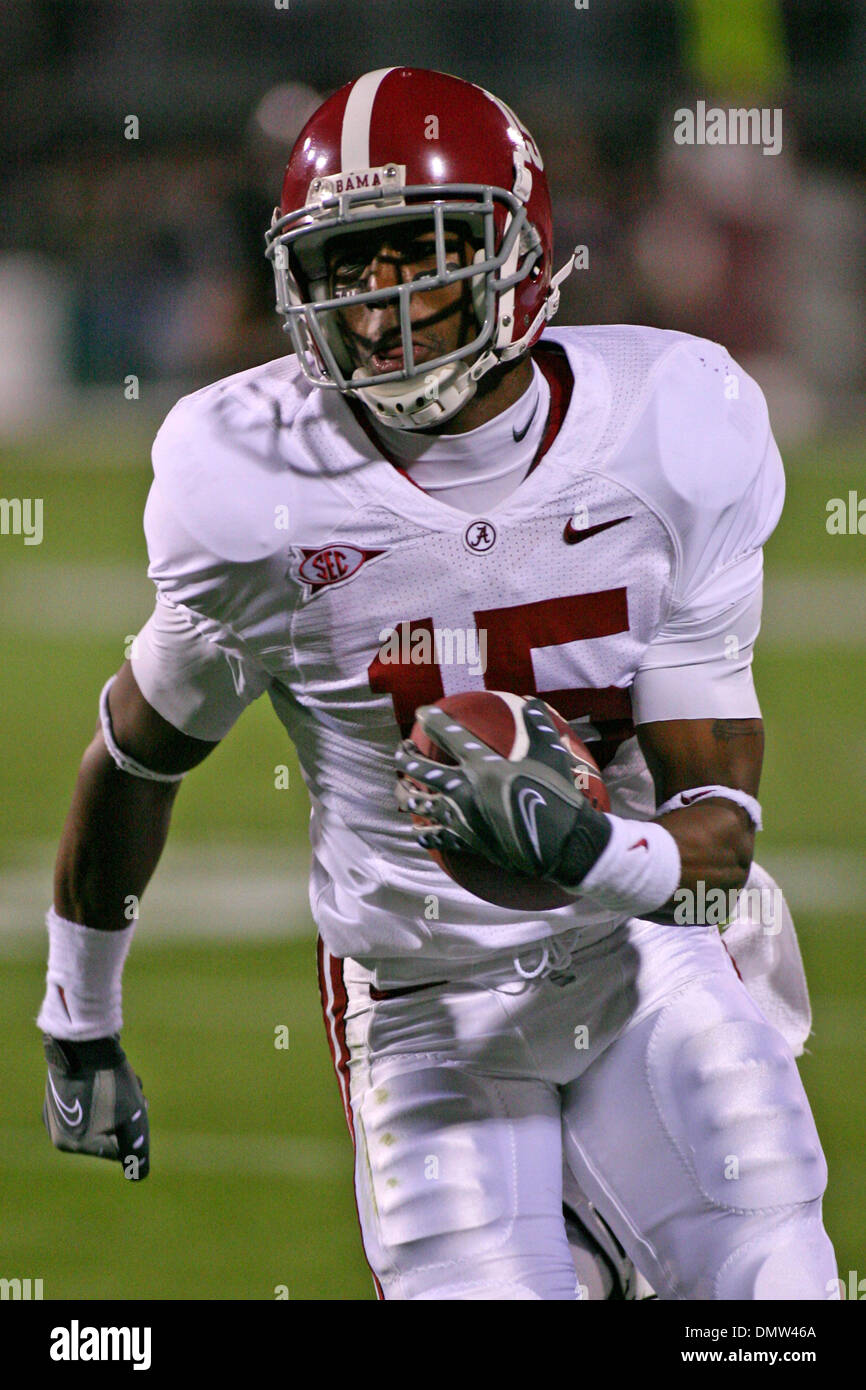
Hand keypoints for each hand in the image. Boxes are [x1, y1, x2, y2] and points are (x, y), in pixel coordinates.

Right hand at [42, 1034, 149, 1179]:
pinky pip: (87, 1102)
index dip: (133, 1128)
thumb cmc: (111, 1082)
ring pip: (100, 1116)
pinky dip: (102, 1092)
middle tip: (133, 1092)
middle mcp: (60, 1133)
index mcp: (73, 1145)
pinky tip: (107, 1074)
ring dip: (117, 1103)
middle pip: (108, 1133)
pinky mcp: (58, 1093)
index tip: (137, 1104)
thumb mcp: (132, 1119)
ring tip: (123, 1081)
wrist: (84, 1041)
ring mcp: (56, 1112)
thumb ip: (135, 1150)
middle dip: (126, 1115)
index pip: (117, 1150)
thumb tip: (138, 1173)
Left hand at [395, 696, 612, 888]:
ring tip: (402, 790)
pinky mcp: (466, 840)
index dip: (433, 720)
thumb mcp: (549, 754)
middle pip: (421, 770)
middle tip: (400, 749)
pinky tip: (419, 832)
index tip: (422, 712)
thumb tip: (531, 701)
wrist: (561, 843)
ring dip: (407, 794)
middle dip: (405, 757)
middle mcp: (465, 789)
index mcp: (482, 765)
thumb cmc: (554, 794)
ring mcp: (462, 816)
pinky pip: (437, 838)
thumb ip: (537, 724)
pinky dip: (425, 835)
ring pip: (421, 803)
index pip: (450, 735)